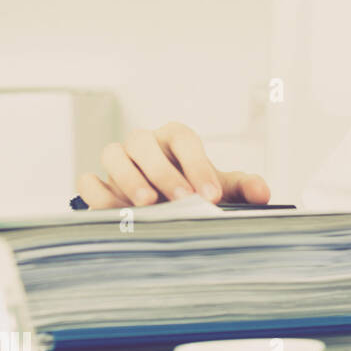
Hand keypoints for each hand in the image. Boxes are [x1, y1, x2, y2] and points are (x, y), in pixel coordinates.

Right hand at [77, 121, 269, 209]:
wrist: (169, 204)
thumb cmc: (195, 188)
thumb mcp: (221, 187)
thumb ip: (243, 186)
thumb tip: (262, 193)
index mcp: (175, 138)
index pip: (184, 139)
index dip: (197, 165)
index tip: (211, 195)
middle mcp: (144, 143)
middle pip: (144, 144)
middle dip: (163, 172)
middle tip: (182, 200)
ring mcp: (118, 159)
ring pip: (112, 155)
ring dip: (128, 179)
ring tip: (147, 204)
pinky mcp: (99, 180)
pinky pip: (88, 180)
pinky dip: (99, 194)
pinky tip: (116, 212)